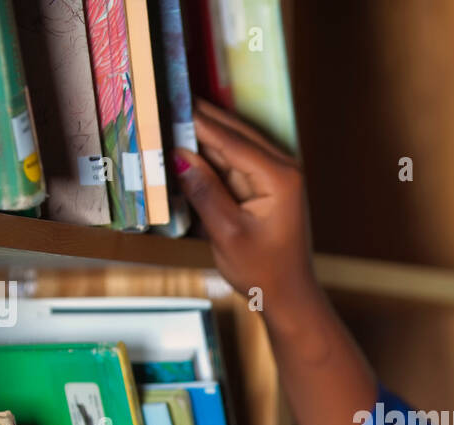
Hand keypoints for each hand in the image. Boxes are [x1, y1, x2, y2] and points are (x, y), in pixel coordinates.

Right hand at [175, 100, 319, 312]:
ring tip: (170, 115)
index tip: (170, 102)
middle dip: (201, 119)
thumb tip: (179, 156)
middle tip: (165, 99)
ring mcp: (276, 175)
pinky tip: (188, 144)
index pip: (232, 141)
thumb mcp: (227, 233)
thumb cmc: (262, 271)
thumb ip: (204, 191)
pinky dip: (211, 154)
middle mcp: (282, 168)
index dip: (199, 122)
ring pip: (233, 144)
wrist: (288, 295)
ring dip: (204, 134)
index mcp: (279, 177)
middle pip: (234, 134)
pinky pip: (235, 161)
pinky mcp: (266, 185)